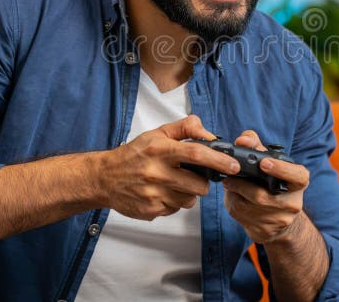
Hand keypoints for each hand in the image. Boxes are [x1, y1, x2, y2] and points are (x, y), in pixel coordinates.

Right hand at [96, 115, 239, 220]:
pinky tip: (162, 192)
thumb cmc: (134, 154)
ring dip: (188, 193)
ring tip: (174, 183)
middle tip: (195, 176)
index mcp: (160, 150)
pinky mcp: (150, 210)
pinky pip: (175, 209)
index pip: (195, 154)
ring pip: (189, 200)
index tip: (234, 165)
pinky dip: (174, 202)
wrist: (104, 177)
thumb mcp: (157, 134)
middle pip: (198, 184)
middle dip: (203, 182)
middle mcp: (156, 172)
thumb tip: (209, 135)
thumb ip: (185, 128)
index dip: (218, 160)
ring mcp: (153, 194)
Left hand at [222, 130, 309, 243]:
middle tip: (230, 176)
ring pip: (248, 207)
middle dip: (242, 185)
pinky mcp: (265, 232)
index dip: (281, 169)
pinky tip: (234, 198)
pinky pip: (242, 217)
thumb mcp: (269, 161)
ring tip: (230, 184)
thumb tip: (243, 140)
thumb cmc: (272, 181)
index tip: (264, 162)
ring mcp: (280, 220)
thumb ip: (256, 145)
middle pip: (262, 195)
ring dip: (234, 194)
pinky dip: (233, 205)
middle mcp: (293, 203)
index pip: (297, 175)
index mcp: (299, 182)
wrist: (278, 216)